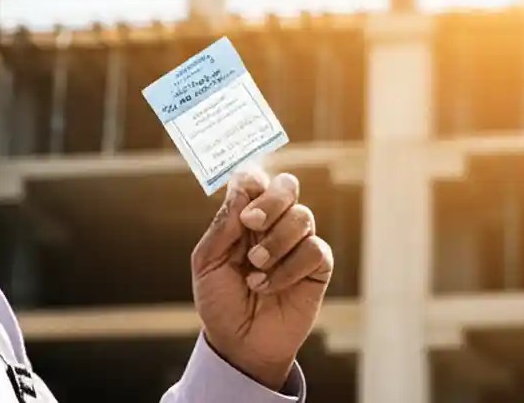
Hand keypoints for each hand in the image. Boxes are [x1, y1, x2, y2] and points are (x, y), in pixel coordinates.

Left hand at [190, 167, 332, 390]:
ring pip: (302, 216)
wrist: (238, 343)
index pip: (255, 180)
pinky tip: (269, 286)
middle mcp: (274, 224)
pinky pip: (314, 250)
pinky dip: (289, 268)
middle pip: (287, 186)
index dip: (252, 181)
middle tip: (250, 224)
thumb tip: (242, 189)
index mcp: (245, 217)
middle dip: (270, 201)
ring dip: (275, 242)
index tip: (240, 202)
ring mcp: (297, 244)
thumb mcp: (207, 262)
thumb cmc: (220, 301)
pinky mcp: (316, 268)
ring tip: (255, 267)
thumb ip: (223, 225)